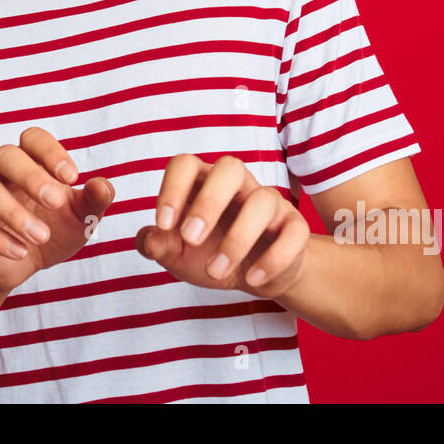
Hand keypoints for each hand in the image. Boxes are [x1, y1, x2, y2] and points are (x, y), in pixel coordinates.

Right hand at [0, 126, 114, 293]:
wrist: (21, 267)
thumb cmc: (53, 231)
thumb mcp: (81, 218)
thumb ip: (95, 201)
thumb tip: (103, 185)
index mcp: (32, 164)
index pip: (32, 138)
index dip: (50, 151)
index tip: (72, 178)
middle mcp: (5, 176)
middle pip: (4, 154)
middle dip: (30, 176)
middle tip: (55, 203)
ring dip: (14, 213)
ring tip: (41, 236)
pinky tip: (21, 253)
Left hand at [135, 154, 309, 298]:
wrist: (254, 276)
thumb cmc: (209, 253)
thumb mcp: (178, 254)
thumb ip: (157, 245)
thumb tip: (149, 239)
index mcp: (203, 181)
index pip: (186, 164)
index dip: (172, 189)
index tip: (163, 224)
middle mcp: (238, 184)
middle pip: (229, 167)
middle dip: (208, 202)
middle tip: (191, 239)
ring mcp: (269, 202)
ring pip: (263, 200)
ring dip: (238, 239)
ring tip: (217, 271)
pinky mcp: (294, 226)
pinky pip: (293, 232)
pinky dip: (273, 258)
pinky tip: (252, 279)